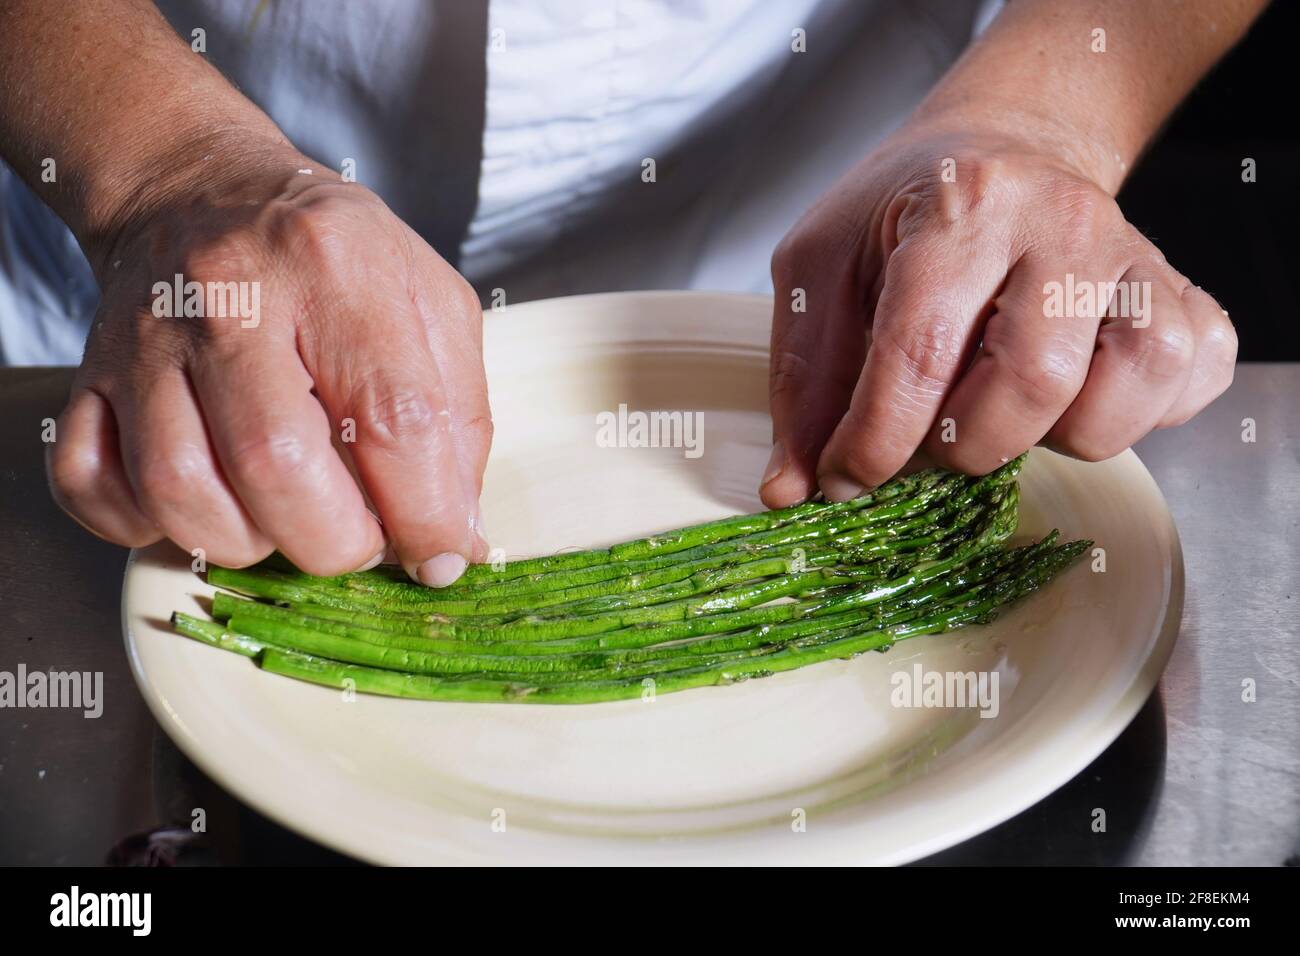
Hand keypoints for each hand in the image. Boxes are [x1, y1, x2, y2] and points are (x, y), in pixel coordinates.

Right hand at [46, 145, 490, 584]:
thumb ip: (457, 416)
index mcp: (336, 267)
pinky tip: (206, 504)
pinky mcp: (86, 374)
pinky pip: (92, 487)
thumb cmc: (331, 258)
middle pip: (276, 465)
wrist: (200, 190)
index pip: (393, 419)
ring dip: (246, 540)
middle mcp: (230, 297)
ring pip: (178, 491)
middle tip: (358, 537)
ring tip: (284, 517)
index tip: (439, 555)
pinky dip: (147, 525)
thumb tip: (453, 537)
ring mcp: (145, 338)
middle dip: (333, 541)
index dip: (425, 515)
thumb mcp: (429, 303)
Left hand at [761, 126, 1235, 505]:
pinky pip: (1185, 386)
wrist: (1007, 145)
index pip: (921, 352)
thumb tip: (791, 489)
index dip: (875, 442)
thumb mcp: (822, 266)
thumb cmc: (908, 211)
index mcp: (968, 202)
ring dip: (1052, 438)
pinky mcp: (1187, 296)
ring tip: (1004, 407)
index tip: (842, 479)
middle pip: (1030, 386)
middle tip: (927, 438)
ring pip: (1119, 397)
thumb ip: (804, 378)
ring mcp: (1141, 259)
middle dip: (961, 448)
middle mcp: (1067, 223)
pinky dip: (1131, 416)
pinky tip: (1075, 394)